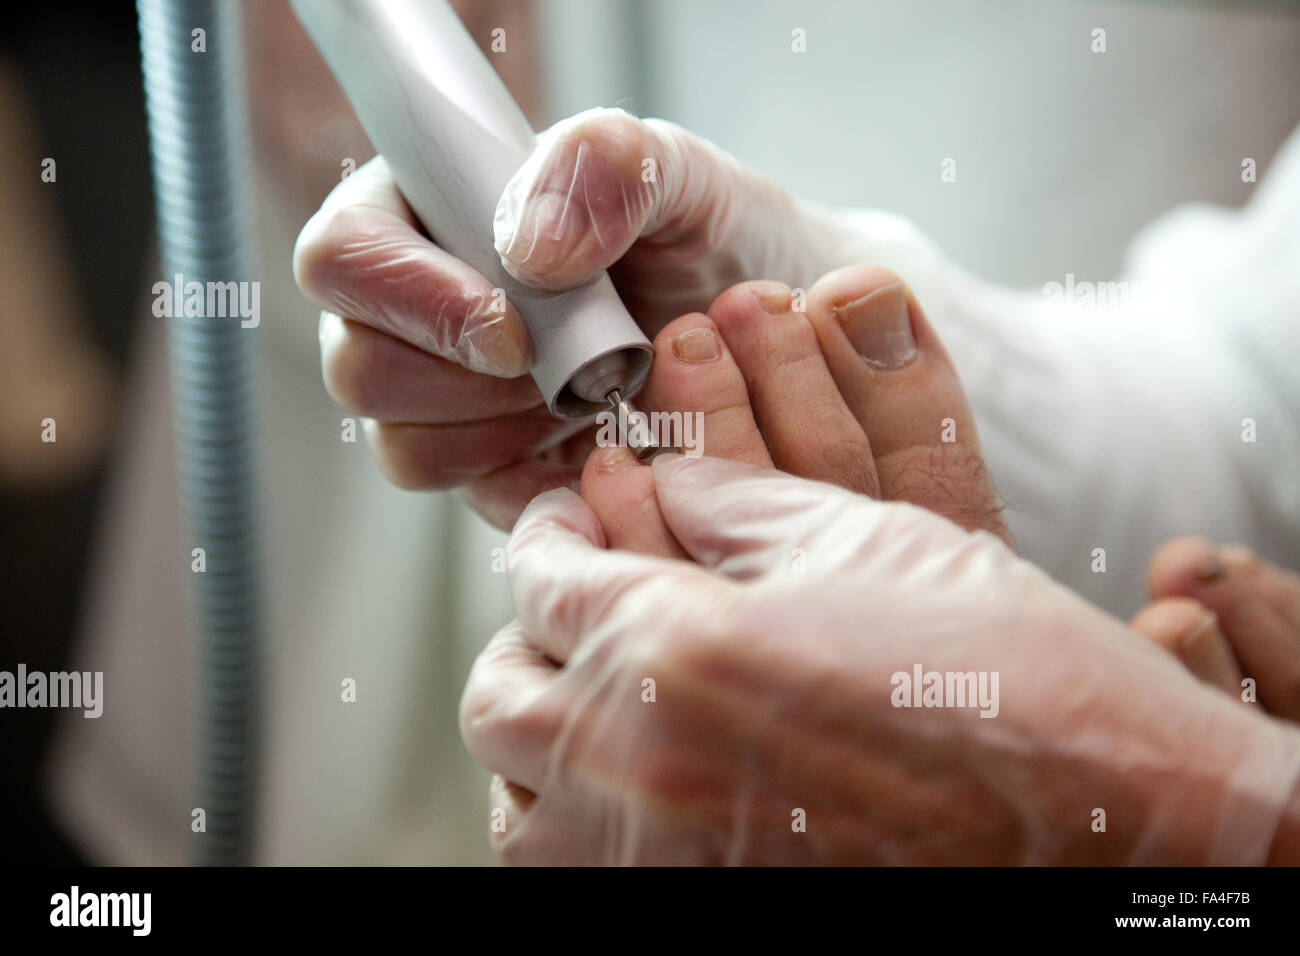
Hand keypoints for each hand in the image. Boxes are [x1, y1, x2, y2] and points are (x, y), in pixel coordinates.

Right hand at [293, 109, 853, 526]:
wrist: (768, 337)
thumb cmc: (711, 239)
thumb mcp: (678, 173)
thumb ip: (605, 166)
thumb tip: (525, 247)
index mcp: (432, 216)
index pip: (343, 253)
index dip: (408, 295)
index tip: (510, 324)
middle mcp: (421, 314)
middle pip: (358, 367)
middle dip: (463, 379)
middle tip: (569, 367)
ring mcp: (449, 403)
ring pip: (404, 447)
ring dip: (504, 432)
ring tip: (596, 396)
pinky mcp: (494, 473)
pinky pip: (476, 501)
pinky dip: (541, 484)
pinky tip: (605, 445)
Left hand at [461, 455, 1299, 863]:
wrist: (1109, 828)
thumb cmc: (1015, 683)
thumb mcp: (871, 542)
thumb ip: (738, 502)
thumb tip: (665, 484)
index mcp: (677, 648)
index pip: (542, 575)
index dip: (550, 534)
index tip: (570, 525)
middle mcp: (641, 766)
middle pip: (502, 690)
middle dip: (532, 634)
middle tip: (583, 607)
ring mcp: (657, 862)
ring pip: (517, 796)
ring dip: (541, 735)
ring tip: (601, 699)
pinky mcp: (693, 911)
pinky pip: (571, 869)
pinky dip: (575, 819)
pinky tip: (640, 783)